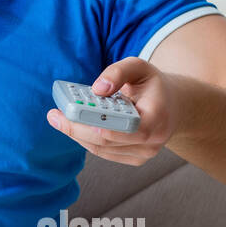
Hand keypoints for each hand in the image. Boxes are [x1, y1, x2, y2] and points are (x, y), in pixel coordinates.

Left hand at [46, 57, 177, 165]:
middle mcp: (153, 141)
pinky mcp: (133, 158)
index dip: (97, 123)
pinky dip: (85, 139)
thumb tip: (97, 88)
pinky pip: (103, 152)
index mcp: (157, 117)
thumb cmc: (152, 85)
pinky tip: (72, 126)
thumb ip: (118, 72)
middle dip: (76, 128)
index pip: (125, 127)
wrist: (171, 105)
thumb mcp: (139, 67)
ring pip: (101, 148)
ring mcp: (143, 153)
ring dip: (76, 134)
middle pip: (106, 140)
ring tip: (57, 118)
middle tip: (54, 115)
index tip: (72, 113)